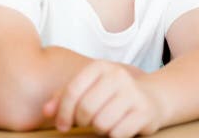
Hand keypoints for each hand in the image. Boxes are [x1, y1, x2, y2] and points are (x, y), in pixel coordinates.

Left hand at [42, 60, 162, 137]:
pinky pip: (117, 133)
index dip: (63, 113)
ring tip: (106, 121)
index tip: (63, 125)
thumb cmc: (110, 96)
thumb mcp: (88, 89)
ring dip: (99, 129)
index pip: (72, 91)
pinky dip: (114, 134)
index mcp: (101, 67)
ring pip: (101, 123)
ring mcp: (134, 92)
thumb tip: (46, 111)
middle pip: (86, 109)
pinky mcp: (144, 111)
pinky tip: (120, 126)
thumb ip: (63, 98)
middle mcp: (119, 75)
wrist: (151, 98)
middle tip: (89, 122)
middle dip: (83, 122)